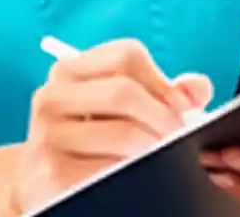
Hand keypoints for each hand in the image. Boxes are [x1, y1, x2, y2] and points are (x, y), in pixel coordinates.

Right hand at [11, 39, 210, 213]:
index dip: (162, 80)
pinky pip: (113, 169)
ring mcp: (49, 135)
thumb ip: (158, 94)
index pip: (125, 55)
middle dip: (165, 118)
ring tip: (163, 160)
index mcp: (67, 72)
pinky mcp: (53, 172)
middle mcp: (51, 97)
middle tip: (180, 139)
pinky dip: (139, 175)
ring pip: (125, 133)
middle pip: (125, 92)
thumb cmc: (87, 142)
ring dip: (157, 150)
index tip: (182, 107)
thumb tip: (198, 87)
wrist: (40, 183)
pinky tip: (139, 178)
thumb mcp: (113, 110)